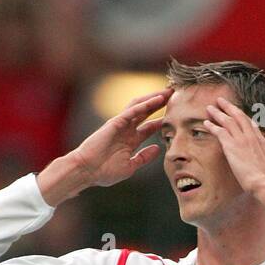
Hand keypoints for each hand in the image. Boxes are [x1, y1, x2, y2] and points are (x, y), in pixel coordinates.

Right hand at [39, 89, 172, 203]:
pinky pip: (132, 111)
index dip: (162, 120)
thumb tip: (158, 149)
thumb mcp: (131, 166)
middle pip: (146, 112)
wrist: (87, 171)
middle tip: (175, 95)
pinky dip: (144, 105)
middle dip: (160, 104)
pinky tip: (156, 99)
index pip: (150, 127)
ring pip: (140, 106)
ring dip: (154, 98)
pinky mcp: (115, 122)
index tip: (176, 116)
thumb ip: (144, 157)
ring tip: (168, 92)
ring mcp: (121, 125)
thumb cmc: (104, 172)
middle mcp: (127, 130)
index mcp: (131, 141)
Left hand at [203, 96, 264, 195]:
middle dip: (229, 107)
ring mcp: (241, 139)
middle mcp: (251, 136)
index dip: (243, 117)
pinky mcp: (232, 146)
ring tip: (210, 108)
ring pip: (228, 121)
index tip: (237, 113)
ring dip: (218, 113)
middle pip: (239, 116)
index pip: (251, 124)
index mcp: (261, 141)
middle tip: (222, 101)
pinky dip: (212, 126)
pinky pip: (220, 131)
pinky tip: (206, 123)